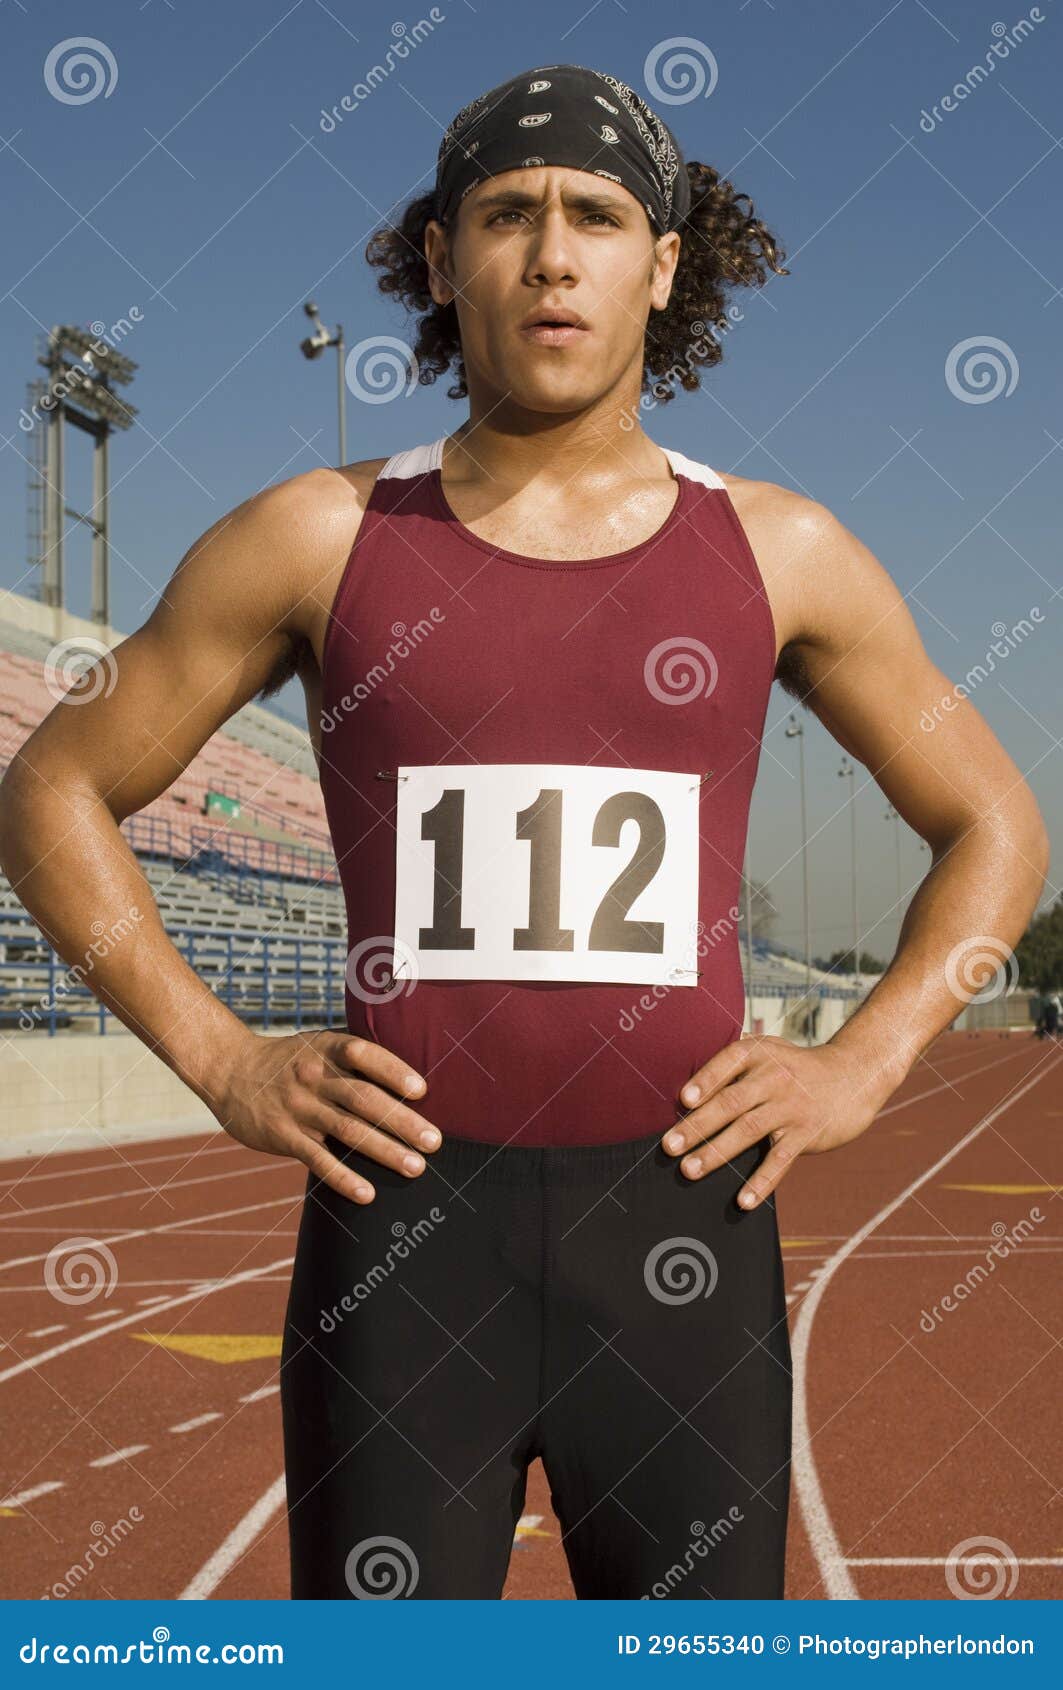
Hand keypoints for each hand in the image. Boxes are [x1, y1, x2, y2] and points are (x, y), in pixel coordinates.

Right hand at [209, 1027, 440, 1203]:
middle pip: (364, 1099)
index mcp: (328, 1049)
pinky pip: (318, 1159)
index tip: (423, 1090)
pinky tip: (367, 1194)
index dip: (394, 1070)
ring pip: (348, 1131)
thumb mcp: (319, 1044)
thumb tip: (411, 1080)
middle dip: (401, 1121)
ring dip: (384, 1151)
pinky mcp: (284, 1136)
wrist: (230, 1070)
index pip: (364, 1054)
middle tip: (434, 1142)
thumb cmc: (291, 1061)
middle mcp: (315, 1076)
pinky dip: (343, 1177)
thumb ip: (356, 1058)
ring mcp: (299, 1107)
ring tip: (415, 1167)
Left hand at [661, 1034, 896, 1208]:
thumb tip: (686, 1098)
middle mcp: (774, 1077)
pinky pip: (779, 1160)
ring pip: (747, 1131)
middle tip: (669, 1146)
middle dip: (697, 1125)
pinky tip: (742, 1201)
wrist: (854, 1074)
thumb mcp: (768, 1053)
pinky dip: (761, 1182)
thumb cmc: (795, 1067)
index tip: (682, 1101)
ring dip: (716, 1153)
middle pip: (730, 1103)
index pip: (726, 1064)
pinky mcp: (806, 1133)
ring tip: (689, 1170)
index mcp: (759, 1053)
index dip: (704, 1081)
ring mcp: (790, 1107)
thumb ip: (734, 1068)